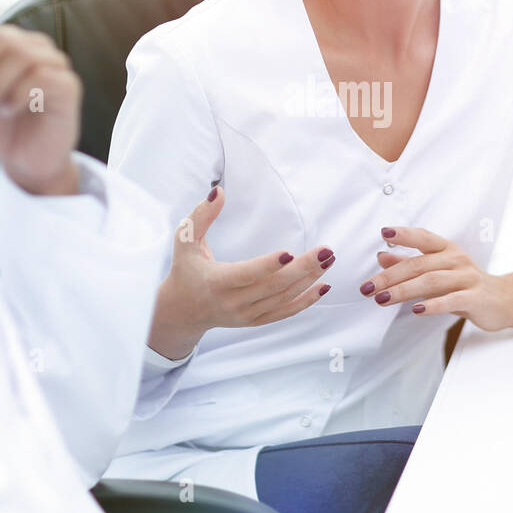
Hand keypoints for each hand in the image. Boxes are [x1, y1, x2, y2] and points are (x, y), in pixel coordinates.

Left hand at [0, 26, 80, 196]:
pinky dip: (17, 93)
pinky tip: (6, 110)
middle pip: (1, 39)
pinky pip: (41, 76)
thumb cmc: (0, 129)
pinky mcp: (69, 86)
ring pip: (21, 55)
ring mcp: (55, 65)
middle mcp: (35, 48)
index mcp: (11, 45)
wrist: (26, 162)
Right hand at [148, 186, 334, 359]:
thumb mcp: (185, 241)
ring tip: (328, 259)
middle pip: (273, 287)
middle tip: (325, 251)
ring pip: (283, 299)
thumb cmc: (186, 269)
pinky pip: (285, 312)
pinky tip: (323, 286)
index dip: (268, 265)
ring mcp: (246, 315)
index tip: (290, 253)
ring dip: (309, 280)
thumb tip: (219, 191)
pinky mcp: (255, 320)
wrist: (183, 310)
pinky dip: (306, 301)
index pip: (245, 275)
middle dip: (302, 269)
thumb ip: (201, 216)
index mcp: (216, 282)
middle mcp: (233, 302)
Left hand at [360, 226, 512, 330]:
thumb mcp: (438, 271)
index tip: (384, 233)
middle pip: (419, 264)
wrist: (504, 300)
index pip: (424, 237)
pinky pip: (451, 300)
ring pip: (431, 281)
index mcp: (447, 249)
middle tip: (368, 287)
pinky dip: (432, 305)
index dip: (405, 234)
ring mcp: (467, 278)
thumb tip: (381, 256)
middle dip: (390, 276)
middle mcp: (457, 259)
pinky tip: (416, 310)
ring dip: (404, 290)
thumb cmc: (465, 284)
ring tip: (382, 299)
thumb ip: (410, 264)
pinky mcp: (475, 298)